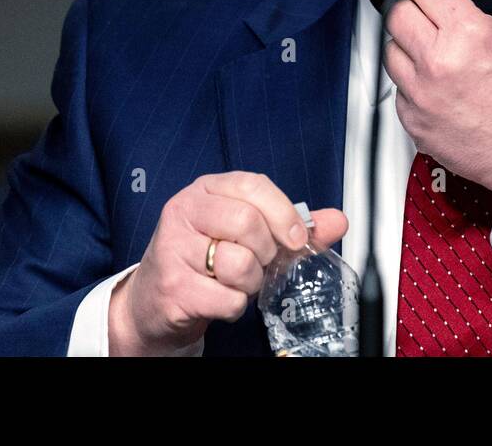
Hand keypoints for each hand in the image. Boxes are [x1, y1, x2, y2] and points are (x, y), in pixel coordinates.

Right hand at [108, 171, 347, 355]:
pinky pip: (228, 299)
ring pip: (239, 263)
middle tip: (260, 262)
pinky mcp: (172, 287)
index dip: (282, 212)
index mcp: (206, 190)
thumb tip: (337, 220)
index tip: (296, 237)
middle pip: (247, 222)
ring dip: (250, 282)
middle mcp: (184, 212)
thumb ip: (290, 225)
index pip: (253, 185)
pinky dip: (235, 306)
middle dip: (265, 251)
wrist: (154, 300)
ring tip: (236, 281)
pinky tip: (220, 298)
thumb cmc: (203, 258)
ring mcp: (173, 249)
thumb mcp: (245, 233)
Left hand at [384, 0, 491, 202]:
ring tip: (432, 57)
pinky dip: (412, 84)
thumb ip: (476, 20)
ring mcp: (421, 94)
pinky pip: (398, 89)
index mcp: (468, 35)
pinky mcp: (412, 121)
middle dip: (408, 10)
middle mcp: (438, 62)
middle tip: (422, 17)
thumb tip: (447, 12)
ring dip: (407, 48)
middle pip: (396, 14)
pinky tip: (436, 88)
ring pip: (389, 51)